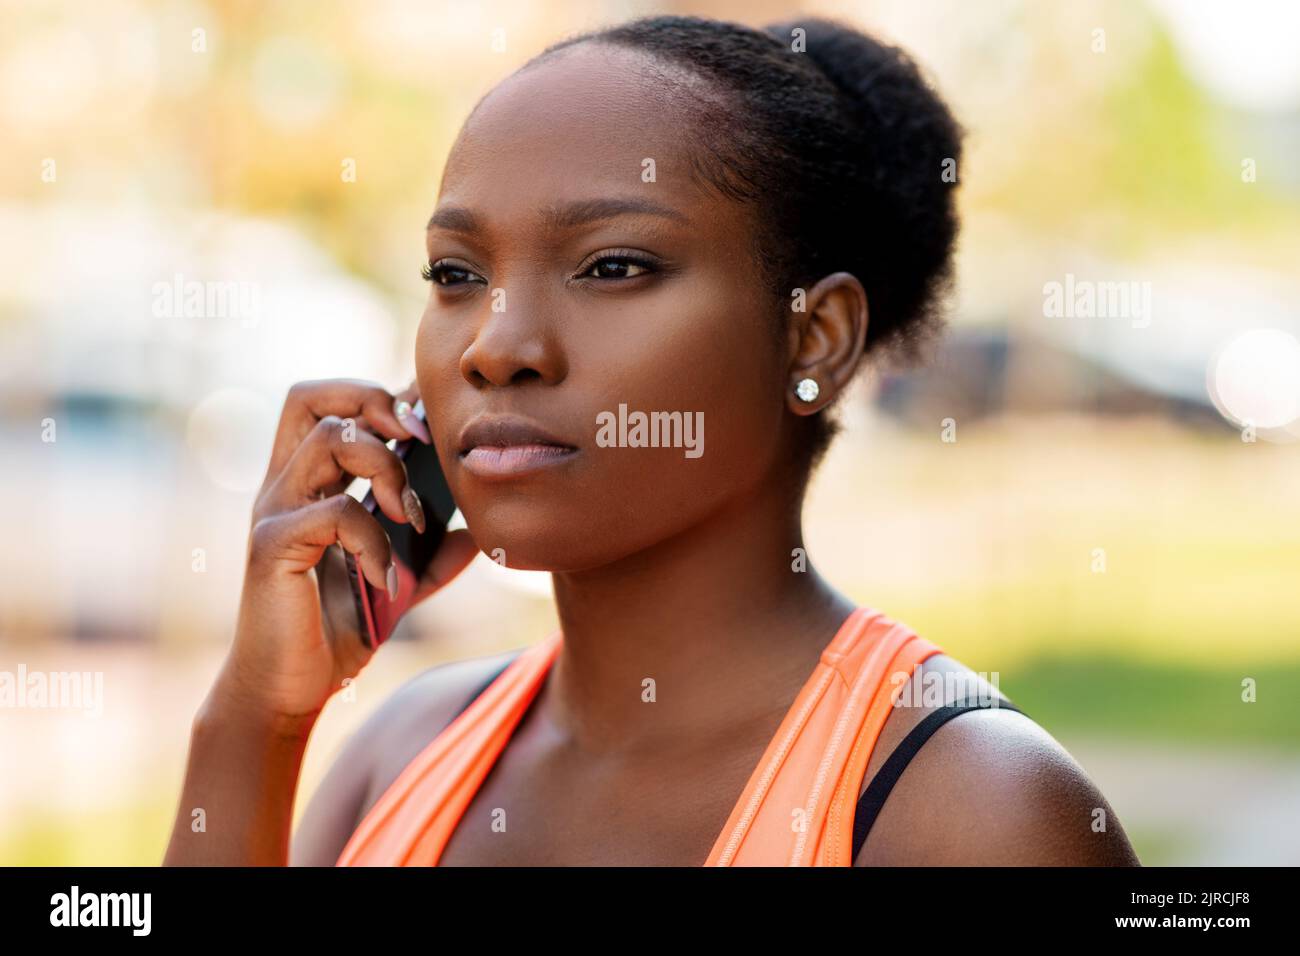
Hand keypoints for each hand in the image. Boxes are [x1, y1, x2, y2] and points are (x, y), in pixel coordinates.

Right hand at [215, 378, 477, 727]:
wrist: (290, 691)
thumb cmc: (334, 631)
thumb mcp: (396, 583)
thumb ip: (431, 556)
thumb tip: (477, 534)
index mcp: (307, 483)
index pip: (328, 403)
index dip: (379, 396)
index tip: (428, 427)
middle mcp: (283, 486)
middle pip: (311, 396)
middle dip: (374, 402)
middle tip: (418, 443)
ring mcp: (274, 512)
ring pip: (330, 437)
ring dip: (387, 468)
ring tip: (410, 516)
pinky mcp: (273, 546)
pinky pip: (336, 511)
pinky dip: (376, 539)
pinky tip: (387, 578)